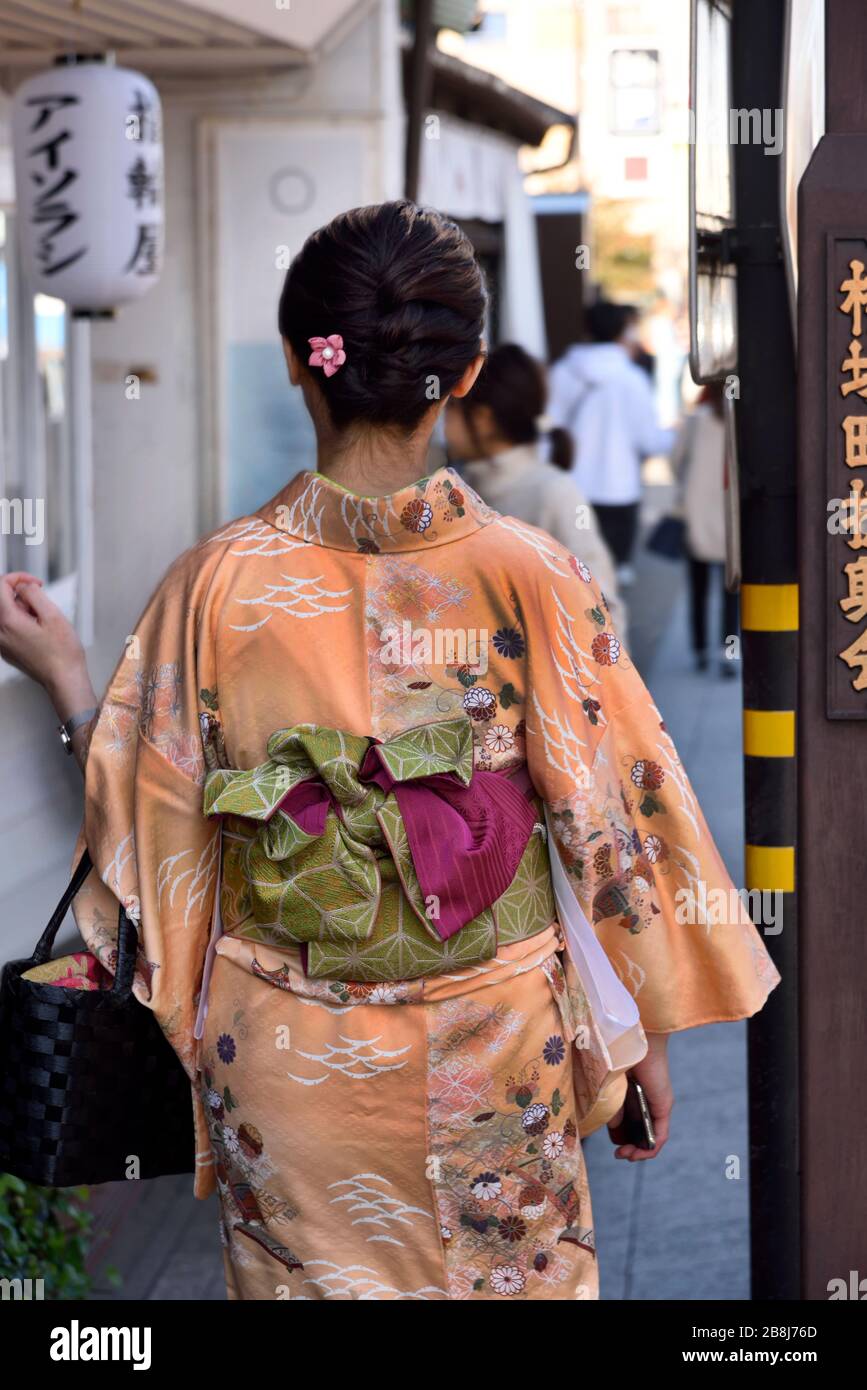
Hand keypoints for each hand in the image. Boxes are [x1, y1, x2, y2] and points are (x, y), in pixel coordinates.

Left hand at [0, 572, 95, 719]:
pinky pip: (7, 627)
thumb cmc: (62, 653)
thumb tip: (22, 586)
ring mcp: (1, 644)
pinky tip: (37, 632)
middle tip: (41, 605)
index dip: (18, 578)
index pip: (1, 586)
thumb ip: (33, 594)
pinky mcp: (6, 650)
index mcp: (8, 622)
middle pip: (1, 600)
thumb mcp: (52, 614)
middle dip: (20, 595)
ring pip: (4, 613)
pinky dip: (19, 622)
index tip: (35, 583)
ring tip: (42, 621)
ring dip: (21, 609)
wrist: (64, 679)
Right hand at [606, 1030, 673, 1161]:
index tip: (612, 1145)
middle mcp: (645, 1100)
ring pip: (651, 1135)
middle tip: (619, 1154)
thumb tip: (614, 1127)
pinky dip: (652, 1147)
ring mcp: (656, 1104)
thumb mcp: (610, 1088)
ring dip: (640, 1151)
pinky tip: (639, 1153)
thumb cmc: (617, 1055)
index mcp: (630, 1093)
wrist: (632, 1038)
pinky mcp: (664, 1106)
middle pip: (639, 1131)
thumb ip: (613, 1108)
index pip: (628, 1122)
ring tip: (626, 1156)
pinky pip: (661, 1134)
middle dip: (629, 1147)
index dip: (620, 1137)